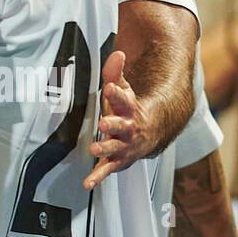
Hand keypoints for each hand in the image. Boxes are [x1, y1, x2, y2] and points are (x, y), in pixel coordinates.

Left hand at [83, 50, 154, 189]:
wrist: (151, 134)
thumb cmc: (130, 109)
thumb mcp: (123, 90)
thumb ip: (115, 73)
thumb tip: (117, 53)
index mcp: (130, 109)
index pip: (124, 99)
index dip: (117, 93)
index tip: (109, 87)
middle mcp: (129, 129)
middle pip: (122, 126)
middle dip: (113, 124)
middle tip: (104, 122)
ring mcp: (124, 146)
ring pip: (116, 148)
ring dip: (105, 148)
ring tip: (94, 148)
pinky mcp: (118, 160)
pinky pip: (107, 169)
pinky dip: (98, 177)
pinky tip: (87, 183)